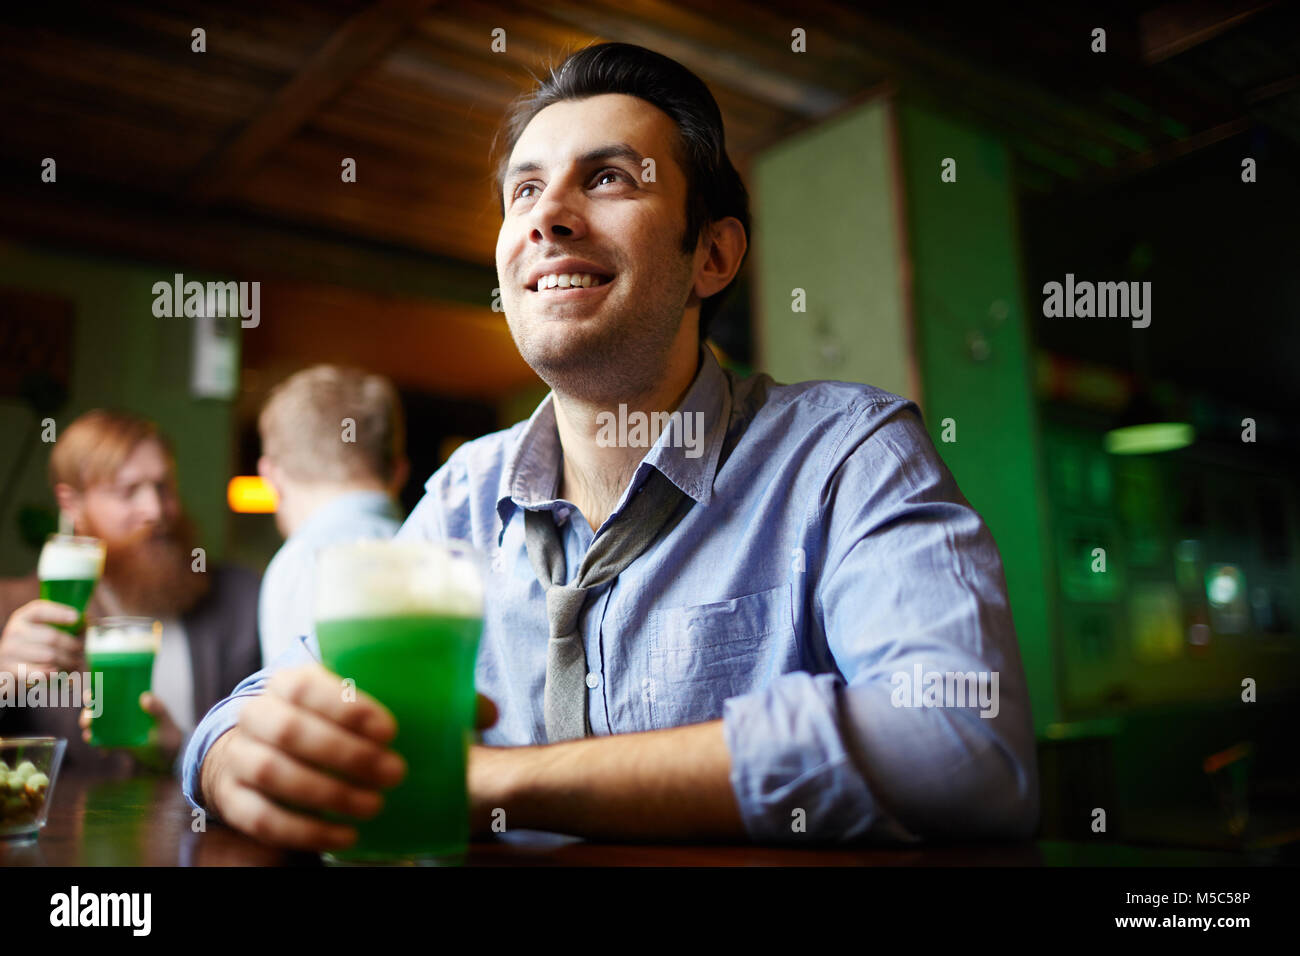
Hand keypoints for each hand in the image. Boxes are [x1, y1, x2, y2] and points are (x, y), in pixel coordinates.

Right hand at [0, 600, 83, 680]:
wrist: (15, 668)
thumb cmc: (38, 646)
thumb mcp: (49, 630)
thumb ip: (68, 625)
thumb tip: (84, 620)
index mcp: (23, 617)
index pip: (39, 610)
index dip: (59, 613)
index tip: (76, 617)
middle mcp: (14, 632)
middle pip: (52, 637)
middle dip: (72, 645)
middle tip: (81, 650)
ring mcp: (9, 651)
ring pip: (50, 656)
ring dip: (67, 661)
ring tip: (73, 663)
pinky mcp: (11, 670)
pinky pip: (41, 673)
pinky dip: (54, 673)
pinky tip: (59, 672)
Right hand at [79, 691, 183, 763]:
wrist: (173, 756)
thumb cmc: (170, 733)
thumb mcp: (164, 720)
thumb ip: (157, 709)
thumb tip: (145, 696)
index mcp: (131, 702)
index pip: (110, 693)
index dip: (96, 692)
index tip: (89, 696)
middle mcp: (122, 714)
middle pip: (98, 710)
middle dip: (88, 714)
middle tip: (88, 720)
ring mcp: (119, 729)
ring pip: (97, 726)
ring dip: (90, 730)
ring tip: (89, 736)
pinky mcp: (118, 744)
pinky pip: (103, 743)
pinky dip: (100, 746)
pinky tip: (105, 752)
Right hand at [199, 663, 496, 851]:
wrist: (256, 746)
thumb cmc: (329, 721)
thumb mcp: (363, 704)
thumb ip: (420, 703)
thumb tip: (485, 712)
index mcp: (291, 680)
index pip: (309, 684)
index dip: (348, 706)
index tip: (391, 729)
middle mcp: (257, 713)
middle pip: (291, 731)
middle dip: (345, 754)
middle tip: (395, 773)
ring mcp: (238, 755)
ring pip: (272, 772)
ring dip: (326, 792)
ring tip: (374, 807)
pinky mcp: (232, 797)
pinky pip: (261, 816)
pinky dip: (304, 829)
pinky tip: (344, 835)